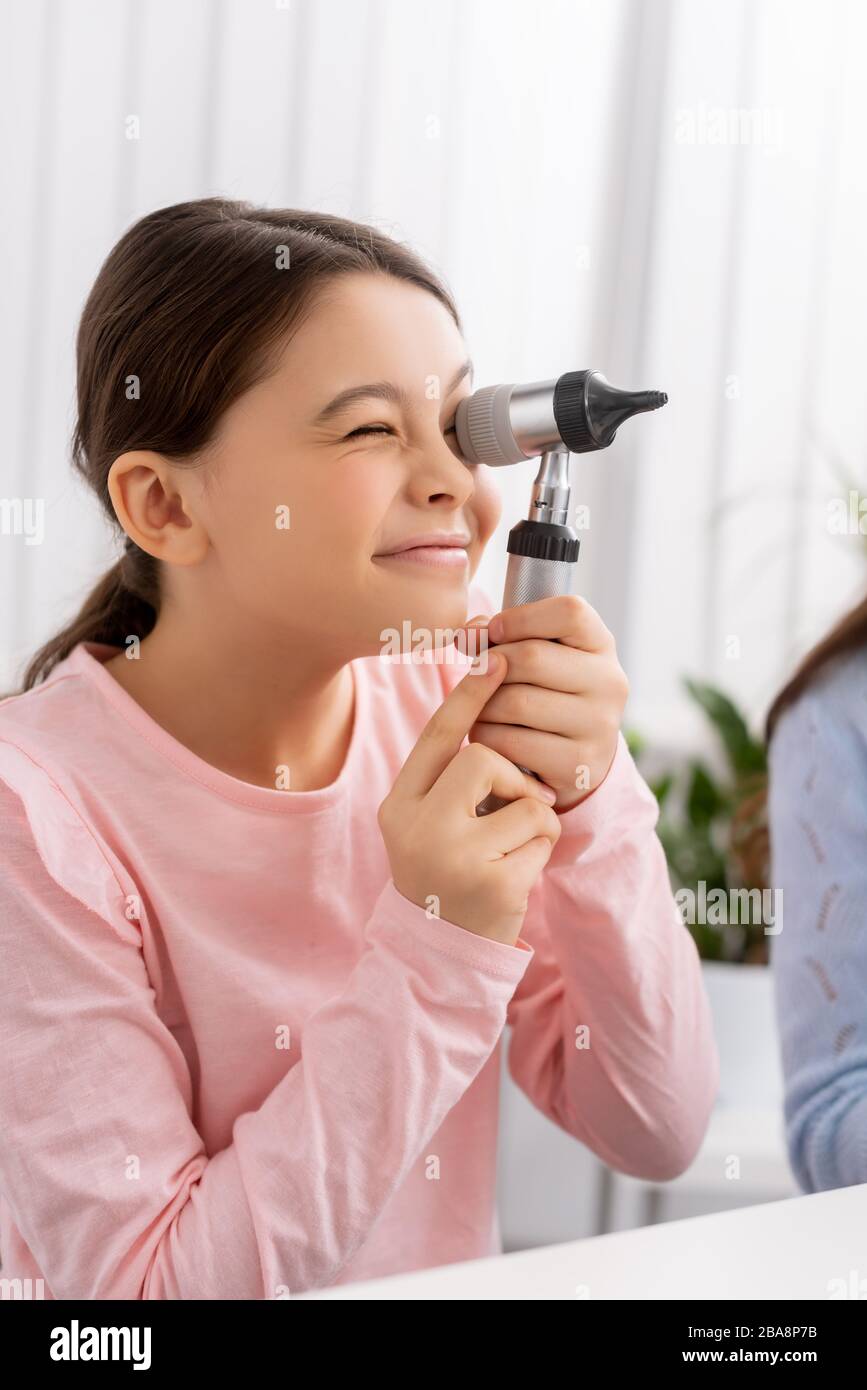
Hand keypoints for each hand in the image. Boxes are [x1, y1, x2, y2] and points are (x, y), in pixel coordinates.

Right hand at [378, 649, 561, 945]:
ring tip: (514, 847)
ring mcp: (454, 858)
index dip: (468, 695)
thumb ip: (445, 776)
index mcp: (398, 805)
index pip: (436, 736)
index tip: (496, 659)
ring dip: (533, 820)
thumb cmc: (442, 871)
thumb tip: (484, 699)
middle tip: (516, 805)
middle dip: (512, 776)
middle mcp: (418, 828)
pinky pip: (542, 838)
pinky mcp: (493, 886)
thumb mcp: (426, 821)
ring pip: (524, 800)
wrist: (439, 951)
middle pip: (482, 757)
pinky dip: (543, 850)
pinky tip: (519, 874)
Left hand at [452, 594, 628, 812]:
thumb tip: (468, 634)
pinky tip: (490, 735)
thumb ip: (501, 634)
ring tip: (480, 708)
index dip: (521, 617)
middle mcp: (610, 683)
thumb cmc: (544, 694)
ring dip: (481, 705)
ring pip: (514, 702)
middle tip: (476, 677)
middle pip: (531, 657)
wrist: (575, 761)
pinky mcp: (577, 763)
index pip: (569, 612)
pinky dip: (486, 737)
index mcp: (601, 645)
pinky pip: (509, 742)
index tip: (494, 631)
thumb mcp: (536, 656)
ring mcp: (598, 726)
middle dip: (489, 665)